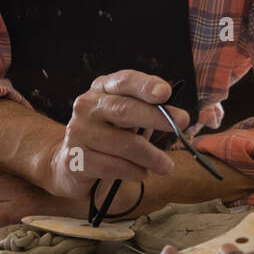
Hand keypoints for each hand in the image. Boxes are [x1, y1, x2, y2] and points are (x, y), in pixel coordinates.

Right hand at [43, 69, 191, 198]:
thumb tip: (177, 116)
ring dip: (151, 156)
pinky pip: (113, 166)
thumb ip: (147, 109)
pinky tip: (141, 173)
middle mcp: (87, 106)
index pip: (125, 81)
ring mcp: (78, 132)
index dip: (145, 85)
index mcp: (102, 89)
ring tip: (166, 166)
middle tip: (181, 124)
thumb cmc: (110, 135)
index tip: (166, 92)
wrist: (71, 163)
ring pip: (123, 144)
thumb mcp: (127, 116)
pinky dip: (134, 171)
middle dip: (157, 117)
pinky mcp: (74, 158)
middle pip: (125, 109)